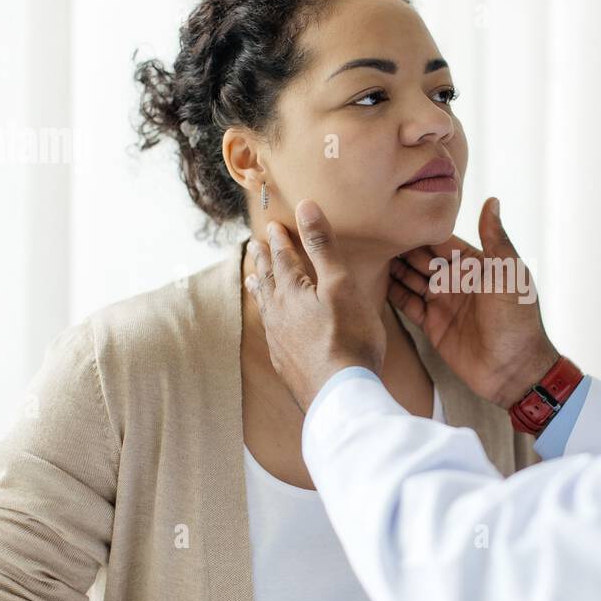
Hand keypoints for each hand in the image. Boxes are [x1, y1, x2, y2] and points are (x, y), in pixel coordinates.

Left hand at [244, 199, 385, 411]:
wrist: (339, 394)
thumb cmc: (348, 338)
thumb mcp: (340, 284)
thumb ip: (322, 246)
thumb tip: (305, 206)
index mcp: (291, 291)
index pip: (282, 257)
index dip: (279, 240)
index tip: (272, 226)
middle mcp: (278, 314)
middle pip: (267, 280)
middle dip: (263, 260)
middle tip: (254, 245)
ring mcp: (279, 340)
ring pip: (265, 306)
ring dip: (260, 288)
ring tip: (252, 278)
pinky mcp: (284, 363)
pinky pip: (270, 332)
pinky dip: (268, 319)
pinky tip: (271, 325)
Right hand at [388, 197, 559, 408]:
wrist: (514, 370)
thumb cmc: (518, 320)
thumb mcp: (508, 274)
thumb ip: (495, 239)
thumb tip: (492, 201)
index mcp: (475, 265)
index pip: (441, 241)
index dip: (420, 230)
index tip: (394, 213)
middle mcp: (456, 281)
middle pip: (421, 258)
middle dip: (400, 246)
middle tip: (370, 231)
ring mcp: (443, 303)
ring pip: (411, 279)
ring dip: (392, 267)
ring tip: (365, 252)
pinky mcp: (432, 325)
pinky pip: (408, 305)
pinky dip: (392, 293)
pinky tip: (372, 281)